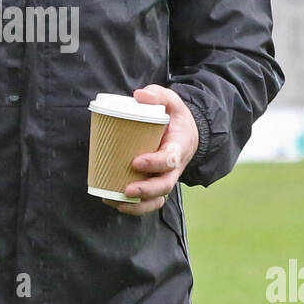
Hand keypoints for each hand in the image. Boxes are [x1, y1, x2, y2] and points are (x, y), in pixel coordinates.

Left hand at [110, 85, 198, 215]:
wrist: (187, 133)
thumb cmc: (175, 118)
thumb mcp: (172, 101)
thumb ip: (158, 95)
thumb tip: (139, 95)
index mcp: (178, 147)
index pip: (170, 159)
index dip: (155, 163)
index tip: (136, 162)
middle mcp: (174, 168)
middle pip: (164, 185)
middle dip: (146, 190)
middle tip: (126, 189)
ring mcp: (166, 178)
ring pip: (158, 199)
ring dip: (138, 205)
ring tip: (116, 202)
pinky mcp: (156, 184)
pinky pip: (151, 202)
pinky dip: (136, 208)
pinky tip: (117, 204)